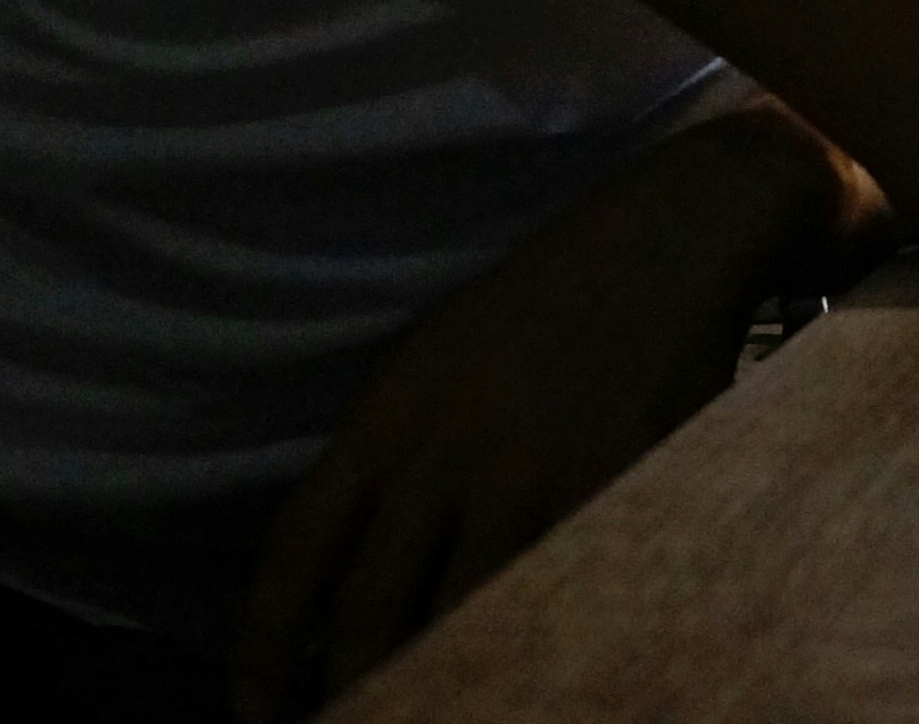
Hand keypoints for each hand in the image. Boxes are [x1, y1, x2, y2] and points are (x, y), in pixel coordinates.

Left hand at [231, 101, 876, 720]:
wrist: (660, 242)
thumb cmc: (535, 312)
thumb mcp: (428, 365)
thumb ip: (384, 465)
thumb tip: (340, 587)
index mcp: (385, 420)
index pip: (297, 556)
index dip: (263, 651)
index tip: (257, 716)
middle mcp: (446, 456)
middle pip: (373, 616)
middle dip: (355, 696)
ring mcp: (534, 479)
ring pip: (469, 624)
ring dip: (450, 684)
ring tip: (443, 709)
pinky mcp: (616, 491)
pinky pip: (568, 597)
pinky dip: (547, 648)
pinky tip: (540, 676)